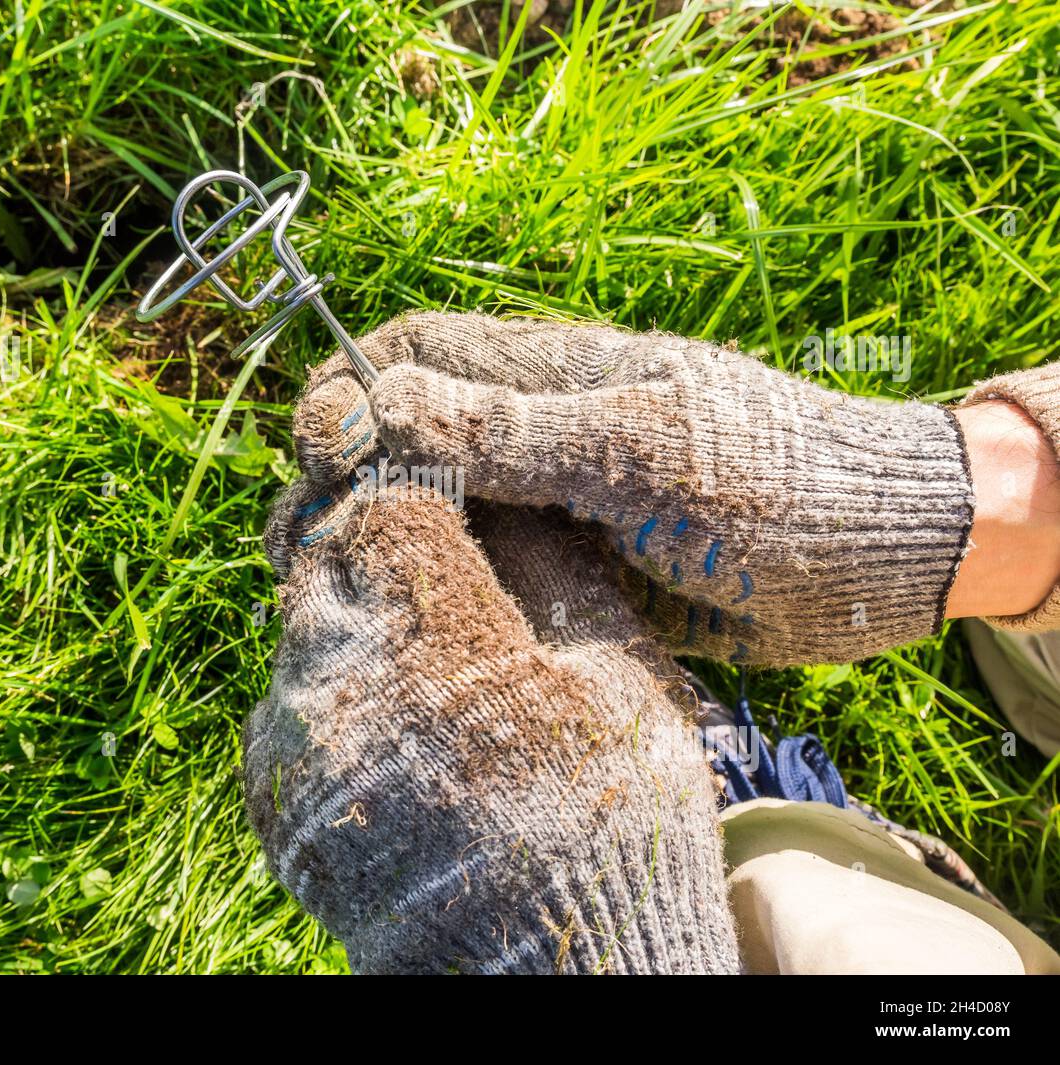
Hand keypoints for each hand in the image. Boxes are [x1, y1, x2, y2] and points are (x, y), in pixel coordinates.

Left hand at [244, 482, 737, 973]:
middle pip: (324, 545)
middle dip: (371, 525)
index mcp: (436, 637)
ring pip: (299, 617)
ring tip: (420, 637)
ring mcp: (291, 741)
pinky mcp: (268, 791)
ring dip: (351, 603)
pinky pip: (286, 693)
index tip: (443, 465)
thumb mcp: (620, 673)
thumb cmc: (609, 821)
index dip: (414, 465)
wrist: (542, 972)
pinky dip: (332, 678)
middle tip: (427, 539)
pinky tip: (393, 708)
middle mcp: (338, 680)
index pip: (384, 495)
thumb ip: (554, 559)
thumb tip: (510, 479)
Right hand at [290, 312, 975, 665]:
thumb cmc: (771, 487)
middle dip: (335, 478)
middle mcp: (529, 434)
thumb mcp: (643, 449)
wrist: (872, 563)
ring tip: (323, 593)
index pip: (408, 354)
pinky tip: (399, 631)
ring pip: (428, 511)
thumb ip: (515, 427)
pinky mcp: (561, 572)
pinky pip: (476, 574)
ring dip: (370, 540)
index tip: (321, 456)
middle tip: (297, 546)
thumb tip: (375, 404)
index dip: (344, 389)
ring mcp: (543, 506)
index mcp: (544, 374)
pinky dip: (428, 592)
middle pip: (398, 436)